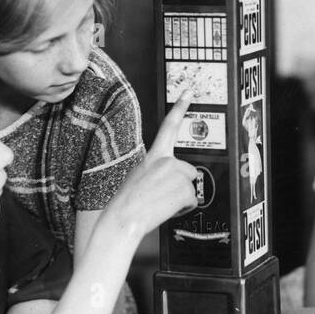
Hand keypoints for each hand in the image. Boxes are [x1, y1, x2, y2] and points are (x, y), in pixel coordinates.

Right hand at [107, 95, 201, 232]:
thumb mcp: (139, 176)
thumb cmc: (126, 203)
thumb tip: (171, 176)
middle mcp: (166, 160)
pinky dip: (183, 207)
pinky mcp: (183, 187)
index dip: (180, 108)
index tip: (189, 93)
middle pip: (188, 171)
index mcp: (153, 156)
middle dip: (180, 185)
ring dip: (181, 198)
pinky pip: (192, 199)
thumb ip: (157, 169)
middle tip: (160, 196)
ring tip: (160, 204)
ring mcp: (176, 173)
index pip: (168, 127)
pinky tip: (166, 209)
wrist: (122, 220)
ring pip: (190, 186)